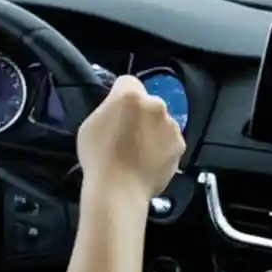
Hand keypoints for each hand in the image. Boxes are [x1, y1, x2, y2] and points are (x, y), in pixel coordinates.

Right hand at [76, 75, 184, 201]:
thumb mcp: (91, 124)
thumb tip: (119, 110)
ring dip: (153, 130)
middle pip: (148, 102)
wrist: (119, 189)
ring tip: (140, 152)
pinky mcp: (180, 144)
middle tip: (128, 134)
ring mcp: (171, 125)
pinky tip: (150, 161)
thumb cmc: (98, 157)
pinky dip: (163, 147)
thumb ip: (109, 109)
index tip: (116, 111)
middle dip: (140, 113)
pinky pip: (170, 140)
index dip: (121, 95)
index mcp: (130, 96)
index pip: (128, 82)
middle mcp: (156, 104)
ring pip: (161, 121)